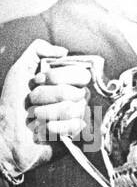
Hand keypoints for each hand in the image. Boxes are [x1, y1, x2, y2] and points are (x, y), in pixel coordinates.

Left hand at [0, 39, 84, 173]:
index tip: (37, 80)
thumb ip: (38, 51)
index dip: (57, 77)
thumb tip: (63, 51)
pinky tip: (43, 130)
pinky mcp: (76, 135)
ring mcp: (77, 117)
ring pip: (72, 110)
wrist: (6, 135)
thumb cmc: (11, 105)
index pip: (80, 74)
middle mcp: (75, 98)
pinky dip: (53, 128)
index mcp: (66, 82)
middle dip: (44, 96)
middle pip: (73, 92)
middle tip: (31, 101)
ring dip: (45, 113)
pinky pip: (75, 127)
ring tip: (34, 117)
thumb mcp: (20, 70)